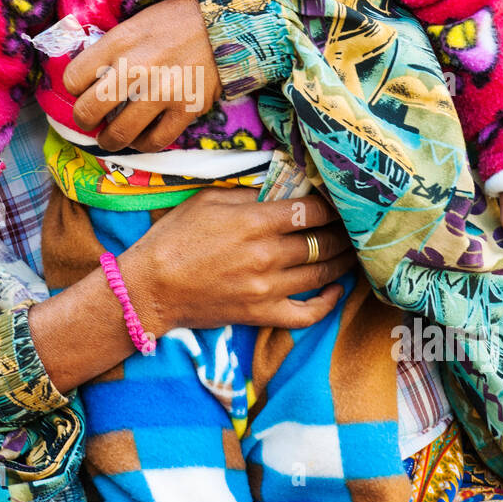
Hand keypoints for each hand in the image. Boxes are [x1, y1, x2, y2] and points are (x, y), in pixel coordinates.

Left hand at [64, 0, 221, 152]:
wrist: (226, 24)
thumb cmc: (176, 21)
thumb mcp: (134, 24)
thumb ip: (110, 50)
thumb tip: (89, 78)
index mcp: (118, 43)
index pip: (72, 79)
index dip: (74, 89)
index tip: (83, 91)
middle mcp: (136, 68)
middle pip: (88, 111)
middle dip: (85, 121)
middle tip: (92, 120)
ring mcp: (162, 92)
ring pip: (119, 134)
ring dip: (110, 140)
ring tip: (113, 137)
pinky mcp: (187, 109)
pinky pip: (155, 142)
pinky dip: (144, 144)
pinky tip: (143, 137)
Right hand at [118, 186, 356, 336]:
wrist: (150, 288)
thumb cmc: (174, 238)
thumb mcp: (206, 200)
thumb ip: (247, 193)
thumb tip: (280, 188)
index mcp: (255, 221)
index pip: (311, 211)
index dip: (331, 205)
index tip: (338, 201)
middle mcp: (268, 255)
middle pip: (323, 241)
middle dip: (342, 231)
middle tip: (352, 225)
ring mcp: (268, 288)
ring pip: (322, 273)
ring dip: (342, 260)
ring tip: (350, 250)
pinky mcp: (263, 314)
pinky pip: (308, 313)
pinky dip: (328, 302)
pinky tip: (336, 289)